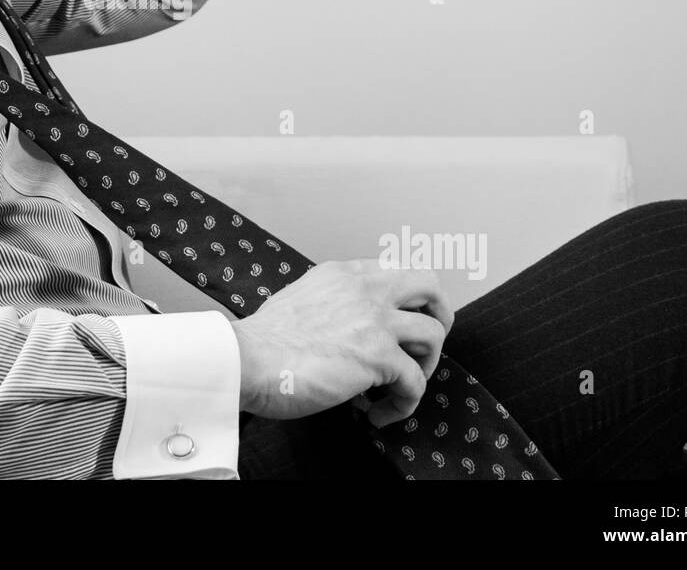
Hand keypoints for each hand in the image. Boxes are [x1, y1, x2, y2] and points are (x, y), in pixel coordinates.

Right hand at [231, 259, 452, 425]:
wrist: (246, 359)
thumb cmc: (264, 341)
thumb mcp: (302, 298)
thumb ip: (333, 303)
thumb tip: (349, 330)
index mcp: (345, 274)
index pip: (398, 271)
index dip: (409, 301)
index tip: (404, 326)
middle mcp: (365, 288)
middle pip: (430, 284)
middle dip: (440, 316)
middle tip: (425, 347)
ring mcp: (374, 319)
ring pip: (434, 334)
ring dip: (424, 367)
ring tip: (398, 387)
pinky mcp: (377, 355)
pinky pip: (415, 383)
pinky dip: (403, 405)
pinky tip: (378, 415)